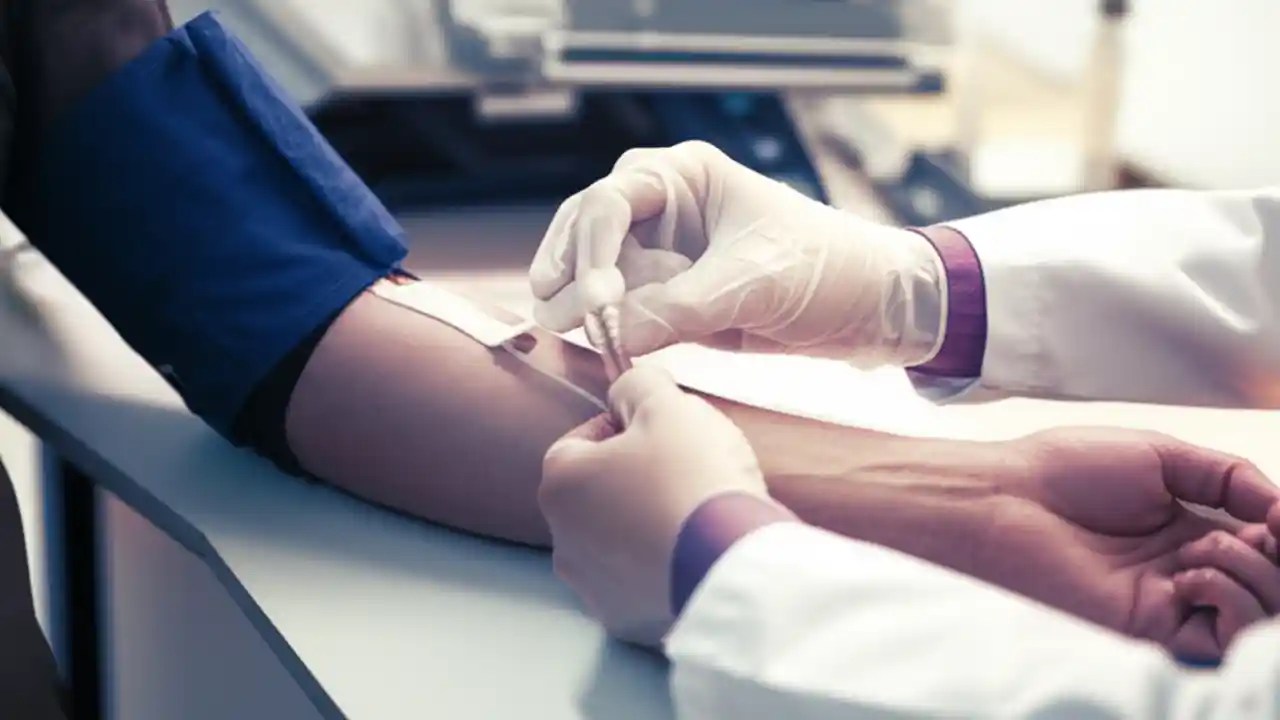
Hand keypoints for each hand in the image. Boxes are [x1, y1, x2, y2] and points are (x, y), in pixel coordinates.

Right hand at [529, 141, 945, 365]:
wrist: (872, 308)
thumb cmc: (826, 269)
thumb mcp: (753, 284)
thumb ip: (680, 307)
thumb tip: (612, 333)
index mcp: (686, 176)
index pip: (613, 201)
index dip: (593, 248)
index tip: (597, 298)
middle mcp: (665, 207)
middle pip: (590, 230)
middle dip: (570, 268)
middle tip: (554, 313)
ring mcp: (664, 252)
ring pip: (597, 270)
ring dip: (576, 298)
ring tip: (556, 328)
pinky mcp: (670, 294)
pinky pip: (622, 306)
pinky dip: (603, 323)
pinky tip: (588, 342)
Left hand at [539, 366, 770, 645]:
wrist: (730, 566)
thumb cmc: (693, 479)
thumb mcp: (668, 405)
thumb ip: (638, 384)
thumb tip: (628, 387)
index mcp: (562, 482)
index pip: (578, 441)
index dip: (620, 429)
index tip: (657, 431)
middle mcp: (563, 540)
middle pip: (596, 494)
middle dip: (632, 479)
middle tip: (684, 472)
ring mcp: (591, 586)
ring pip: (614, 542)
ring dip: (643, 526)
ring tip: (695, 516)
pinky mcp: (624, 620)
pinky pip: (637, 583)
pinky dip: (659, 568)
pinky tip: (695, 554)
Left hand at [1008, 429, 1279, 660]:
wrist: (1007, 498)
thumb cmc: (1063, 471)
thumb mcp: (1162, 455)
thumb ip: (1229, 476)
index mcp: (1185, 528)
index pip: (1263, 545)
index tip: (1276, 513)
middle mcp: (1183, 569)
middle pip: (1269, 582)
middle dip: (1278, 556)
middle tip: (1260, 530)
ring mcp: (1168, 601)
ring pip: (1258, 616)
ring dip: (1255, 574)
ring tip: (1207, 547)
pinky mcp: (1148, 628)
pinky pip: (1221, 637)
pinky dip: (1228, 600)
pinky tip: (1189, 573)